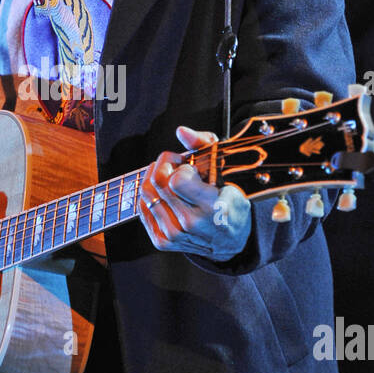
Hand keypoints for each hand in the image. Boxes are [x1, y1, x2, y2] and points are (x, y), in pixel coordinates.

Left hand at [138, 126, 251, 261]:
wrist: (230, 241)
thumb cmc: (229, 200)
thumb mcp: (226, 171)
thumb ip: (205, 144)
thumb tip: (181, 131)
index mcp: (211, 206)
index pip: (176, 180)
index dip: (179, 167)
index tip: (188, 166)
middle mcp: (191, 223)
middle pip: (158, 184)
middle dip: (164, 166)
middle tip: (175, 164)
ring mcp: (175, 235)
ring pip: (147, 195)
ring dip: (154, 178)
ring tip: (168, 176)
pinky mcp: (163, 242)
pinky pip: (143, 209)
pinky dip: (149, 196)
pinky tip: (163, 193)